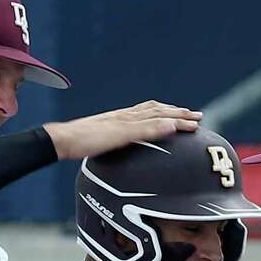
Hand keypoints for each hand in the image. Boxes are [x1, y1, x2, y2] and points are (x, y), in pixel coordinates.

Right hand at [44, 101, 201, 159]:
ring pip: (155, 116)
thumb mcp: (102, 142)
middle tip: (199, 117)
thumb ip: (116, 142)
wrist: (61, 140)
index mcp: (122, 118)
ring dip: (176, 118)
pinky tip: (172, 127)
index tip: (185, 116)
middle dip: (180, 113)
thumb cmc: (77, 143)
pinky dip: (158, 126)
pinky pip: (142, 129)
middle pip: (158, 110)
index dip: (169, 112)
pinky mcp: (118, 132)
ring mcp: (122, 122)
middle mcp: (125, 116)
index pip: (150, 110)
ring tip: (194, 121)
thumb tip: (125, 151)